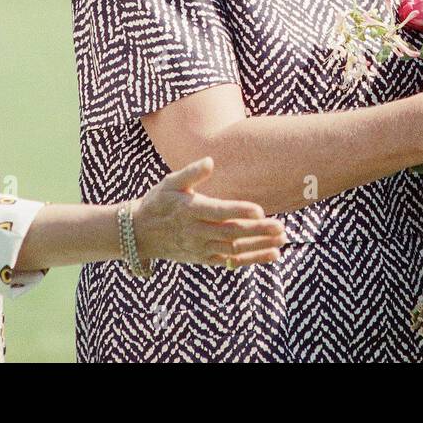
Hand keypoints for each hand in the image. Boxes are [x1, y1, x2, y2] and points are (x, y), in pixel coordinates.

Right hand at [133, 157, 286, 266]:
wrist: (140, 233)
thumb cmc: (159, 202)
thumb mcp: (170, 182)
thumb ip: (191, 173)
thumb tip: (210, 161)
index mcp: (190, 210)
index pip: (218, 212)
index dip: (239, 211)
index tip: (260, 210)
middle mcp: (196, 231)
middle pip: (231, 233)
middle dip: (257, 231)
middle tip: (280, 227)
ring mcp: (201, 248)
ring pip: (234, 249)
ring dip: (260, 246)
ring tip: (282, 240)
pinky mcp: (205, 259)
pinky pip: (232, 261)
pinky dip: (253, 259)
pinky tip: (273, 254)